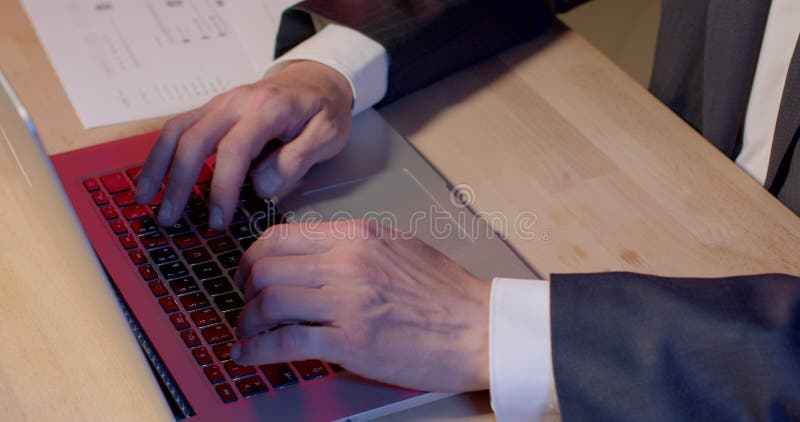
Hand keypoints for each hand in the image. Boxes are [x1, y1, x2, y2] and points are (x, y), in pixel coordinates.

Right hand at [135, 61, 353, 228]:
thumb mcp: (327, 137)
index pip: (234, 150)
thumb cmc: (324, 110)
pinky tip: (153, 177)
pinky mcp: (212, 110)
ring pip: (176, 130)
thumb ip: (296, 161)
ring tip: (144, 199)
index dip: (222, 188)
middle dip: (178, 182)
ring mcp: (221, 103)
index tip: (217, 219)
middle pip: (194, 139)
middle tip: (170, 218)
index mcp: (268, 108)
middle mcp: (237, 101)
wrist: (318, 80)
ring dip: (157, 166)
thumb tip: (260, 186)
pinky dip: (161, 153)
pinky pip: (179, 128)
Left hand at [232, 220, 491, 391]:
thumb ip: (353, 247)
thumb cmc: (447, 293)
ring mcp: (348, 301)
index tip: (246, 274)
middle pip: (266, 268)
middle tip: (242, 305)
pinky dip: (257, 350)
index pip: (280, 236)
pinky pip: (286, 342)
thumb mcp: (398, 247)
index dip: (251, 257)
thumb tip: (313, 258)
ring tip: (245, 334)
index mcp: (357, 236)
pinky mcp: (351, 341)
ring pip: (269, 302)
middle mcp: (347, 262)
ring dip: (247, 322)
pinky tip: (248, 355)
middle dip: (242, 290)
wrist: (480, 328)